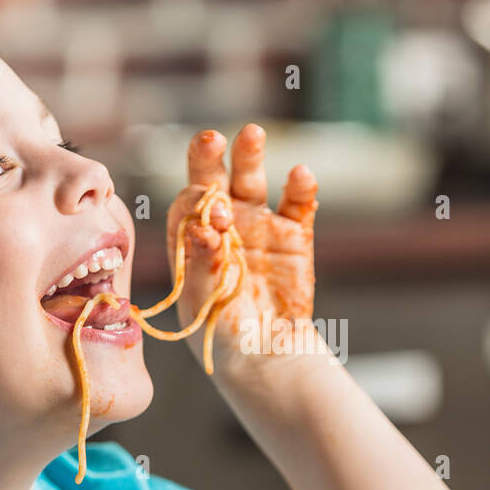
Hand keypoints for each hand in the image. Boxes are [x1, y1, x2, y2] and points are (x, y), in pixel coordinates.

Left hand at [163, 124, 320, 379]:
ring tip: (252, 134)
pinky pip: (299, 206)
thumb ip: (201, 263)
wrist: (266, 355)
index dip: (196, 203)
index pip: (187, 205)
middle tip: (211, 139)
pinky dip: (302, 189)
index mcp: (191, 239)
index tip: (211, 213)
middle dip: (208, 157)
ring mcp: (259, 226)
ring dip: (250, 156)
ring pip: (252, 181)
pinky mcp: (295, 236)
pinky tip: (302, 174)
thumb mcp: (202, 301)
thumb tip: (202, 227)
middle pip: (212, 179)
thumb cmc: (222, 332)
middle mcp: (222, 224)